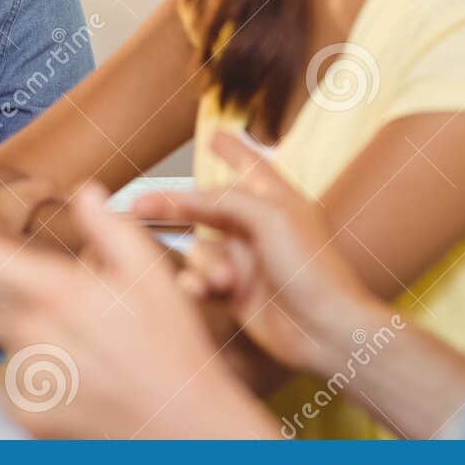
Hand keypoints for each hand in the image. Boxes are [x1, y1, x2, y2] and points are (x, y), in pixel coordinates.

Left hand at [0, 185, 277, 438]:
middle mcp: (33, 333)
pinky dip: (39, 374)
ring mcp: (29, 376)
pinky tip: (82, 377)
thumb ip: (109, 226)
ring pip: (4, 342)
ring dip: (28, 336)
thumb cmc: (171, 346)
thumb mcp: (150, 272)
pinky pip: (16, 382)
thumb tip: (86, 193)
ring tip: (87, 348)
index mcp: (56, 292)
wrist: (185, 424)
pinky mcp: (30, 411)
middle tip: (51, 304)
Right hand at [132, 132, 379, 378]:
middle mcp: (258, 226)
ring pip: (200, 248)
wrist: (326, 330)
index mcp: (275, 199)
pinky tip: (204, 291)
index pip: (249, 164)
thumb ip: (222, 200)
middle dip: (174, 206)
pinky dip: (197, 283)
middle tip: (138, 205)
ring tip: (224, 280)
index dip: (231, 148)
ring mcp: (246, 260)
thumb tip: (184, 196)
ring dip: (204, 263)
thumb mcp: (269, 218)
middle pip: (206, 206)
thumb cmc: (313, 268)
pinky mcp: (235, 292)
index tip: (214, 133)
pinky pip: (200, 279)